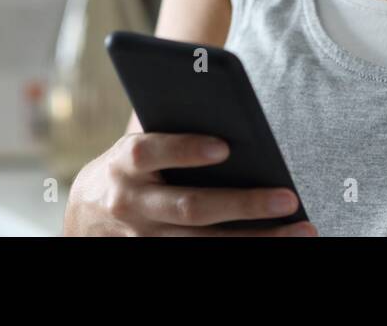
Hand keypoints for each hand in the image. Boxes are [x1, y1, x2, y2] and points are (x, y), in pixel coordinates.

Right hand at [62, 132, 317, 235]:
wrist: (84, 217)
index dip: (184, 149)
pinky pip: (201, 258)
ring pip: (204, 242)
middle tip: (288, 197)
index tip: (224, 146)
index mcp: (121, 163)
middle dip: (243, 203)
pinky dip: (241, 252)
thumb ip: (170, 134)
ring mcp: (142, 239)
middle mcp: (129, 204)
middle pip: (190, 207)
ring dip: (256, 239)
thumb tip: (231, 128)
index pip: (149, 152)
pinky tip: (275, 245)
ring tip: (301, 229)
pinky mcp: (154, 257)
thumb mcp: (135, 147)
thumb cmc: (127, 169)